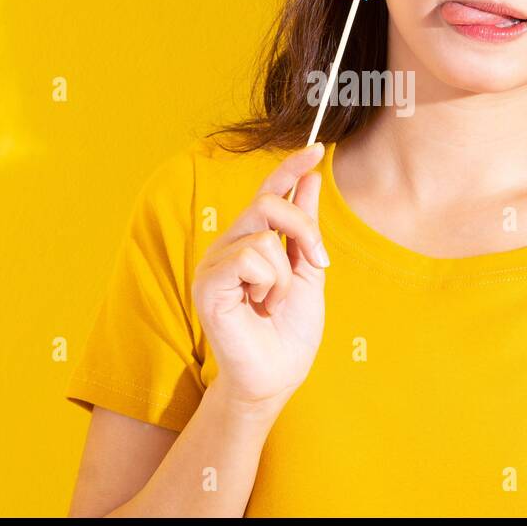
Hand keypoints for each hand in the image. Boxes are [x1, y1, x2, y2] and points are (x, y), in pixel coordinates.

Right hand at [192, 142, 329, 413]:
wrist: (276, 377)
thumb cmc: (288, 332)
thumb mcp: (307, 271)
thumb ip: (305, 229)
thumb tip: (310, 179)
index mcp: (249, 241)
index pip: (268, 194)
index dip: (290, 169)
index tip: (318, 148)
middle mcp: (227, 246)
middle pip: (268, 204)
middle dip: (304, 229)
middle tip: (318, 262)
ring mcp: (214, 264)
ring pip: (263, 235)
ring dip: (284, 274)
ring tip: (273, 301)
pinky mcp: (208, 284)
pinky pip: (250, 258)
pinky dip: (269, 284)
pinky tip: (259, 306)